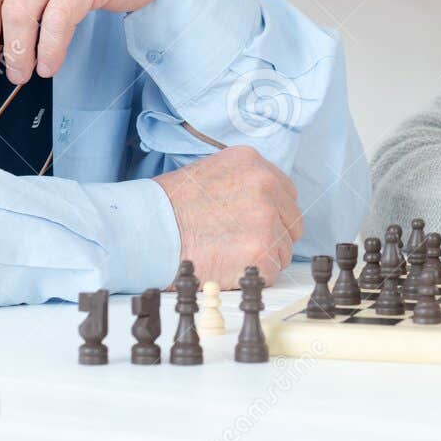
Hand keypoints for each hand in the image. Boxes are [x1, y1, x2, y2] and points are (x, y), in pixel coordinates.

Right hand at [154, 146, 302, 286]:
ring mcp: (266, 220)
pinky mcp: (261, 253)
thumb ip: (245, 182)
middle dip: (273, 236)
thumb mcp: (213, 172)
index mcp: (254, 164)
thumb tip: (266, 201)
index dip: (273, 213)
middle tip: (243, 243)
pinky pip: (271, 272)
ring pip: (283, 250)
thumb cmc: (171, 205)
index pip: (287, 194)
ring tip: (229, 254)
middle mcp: (266, 187)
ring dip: (262, 257)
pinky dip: (252, 276)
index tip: (256, 224)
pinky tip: (228, 266)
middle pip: (291, 223)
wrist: (149, 230)